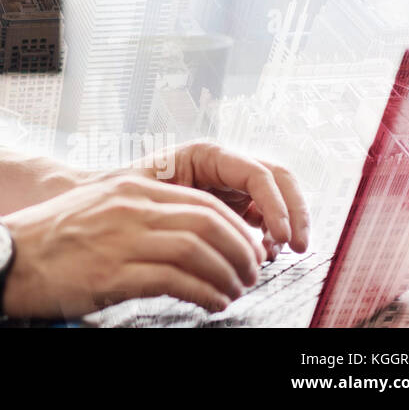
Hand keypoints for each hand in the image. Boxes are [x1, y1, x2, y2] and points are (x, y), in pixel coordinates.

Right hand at [0, 172, 265, 318]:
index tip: (247, 249)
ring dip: (227, 275)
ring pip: (199, 251)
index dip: (236, 229)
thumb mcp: (99, 209)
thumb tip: (188, 235)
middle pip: (209, 223)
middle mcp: (130, 207)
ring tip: (234, 292)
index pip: (203, 202)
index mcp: (130, 188)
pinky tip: (211, 303)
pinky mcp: (113, 273)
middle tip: (250, 273)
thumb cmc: (49, 239)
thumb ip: (140, 214)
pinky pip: (177, 281)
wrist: (5, 256)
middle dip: (241, 252)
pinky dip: (205, 294)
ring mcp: (122, 239)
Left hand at [127, 140, 310, 259]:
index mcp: (207, 155)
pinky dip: (270, 237)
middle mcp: (225, 167)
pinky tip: (259, 255)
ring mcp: (232, 187)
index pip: (257, 173)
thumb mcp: (151, 192)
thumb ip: (188, 207)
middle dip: (294, 212)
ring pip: (277, 199)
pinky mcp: (235, 207)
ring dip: (284, 227)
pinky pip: (265, 219)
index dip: (275, 204)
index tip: (280, 236)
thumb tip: (228, 234)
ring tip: (271, 254)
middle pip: (279, 180)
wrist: (111, 204)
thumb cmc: (125, 192)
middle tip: (298, 247)